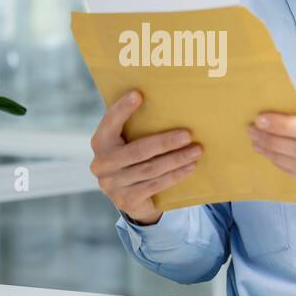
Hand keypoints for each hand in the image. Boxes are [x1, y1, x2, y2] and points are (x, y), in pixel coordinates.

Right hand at [89, 89, 201, 224]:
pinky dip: (174, 176)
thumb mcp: (129, 142)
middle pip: (138, 151)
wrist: (131, 197)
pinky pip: (155, 185)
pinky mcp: (125, 200)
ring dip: (176, 159)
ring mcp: (111, 184)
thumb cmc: (134, 159)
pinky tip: (189, 167)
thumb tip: (167, 105)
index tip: (138, 94)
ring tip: (196, 151)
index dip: (122, 109)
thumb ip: (137, 127)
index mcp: (100, 142)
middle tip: (188, 135)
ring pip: (150, 169)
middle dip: (165, 142)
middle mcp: (101, 164)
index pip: (110, 123)